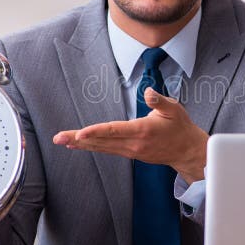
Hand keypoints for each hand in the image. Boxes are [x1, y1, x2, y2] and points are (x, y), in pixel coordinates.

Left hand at [52, 87, 208, 183]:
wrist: (186, 151)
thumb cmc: (180, 127)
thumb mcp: (174, 109)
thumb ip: (160, 101)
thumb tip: (148, 92)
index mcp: (142, 130)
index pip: (114, 130)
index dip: (95, 131)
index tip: (79, 133)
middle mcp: (133, 144)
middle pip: (101, 141)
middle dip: (78, 139)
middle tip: (58, 138)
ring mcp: (131, 151)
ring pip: (102, 147)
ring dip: (81, 144)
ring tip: (62, 141)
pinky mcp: (130, 153)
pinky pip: (107, 150)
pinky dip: (92, 146)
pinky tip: (79, 144)